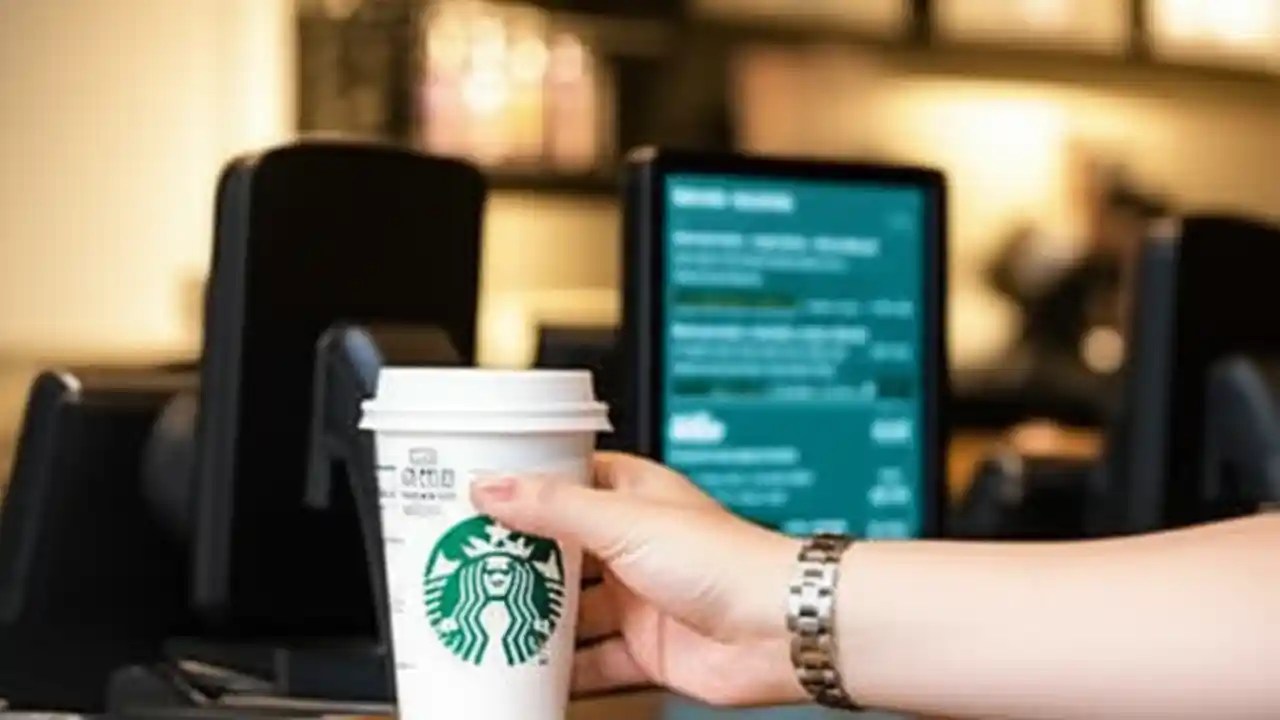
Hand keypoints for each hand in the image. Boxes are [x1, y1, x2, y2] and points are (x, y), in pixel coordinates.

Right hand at [471, 453, 805, 706]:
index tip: (472, 500)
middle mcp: (633, 546)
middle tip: (462, 569)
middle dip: (517, 564)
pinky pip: (590, 664)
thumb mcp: (624, 522)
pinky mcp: (645, 649)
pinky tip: (527, 674)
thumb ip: (554, 508)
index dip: (520, 491)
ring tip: (481, 625)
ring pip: (569, 612)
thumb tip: (493, 486)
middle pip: (559, 553)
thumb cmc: (726, 561)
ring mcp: (638, 599)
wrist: (780, 629)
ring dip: (533, 621)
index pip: (564, 483)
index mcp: (632, 497)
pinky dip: (560, 673)